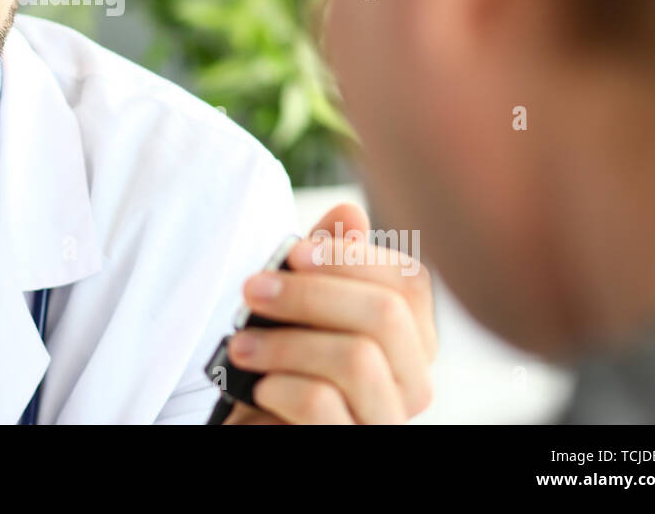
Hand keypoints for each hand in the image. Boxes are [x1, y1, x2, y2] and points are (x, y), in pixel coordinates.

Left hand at [222, 202, 436, 423]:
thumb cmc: (284, 362)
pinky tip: (260, 386)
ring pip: (357, 359)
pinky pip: (324, 404)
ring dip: (284, 343)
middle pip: (385, 315)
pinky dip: (281, 386)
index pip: (409, 281)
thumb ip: (323, 261)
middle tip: (252, 290)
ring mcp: (388, 418)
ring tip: (240, 344)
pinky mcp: (354, 443)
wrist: (258, 425)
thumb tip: (348, 211)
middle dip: (309, 294)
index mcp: (412, 336)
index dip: (350, 258)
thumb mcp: (299, 305)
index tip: (292, 252)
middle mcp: (414, 379)